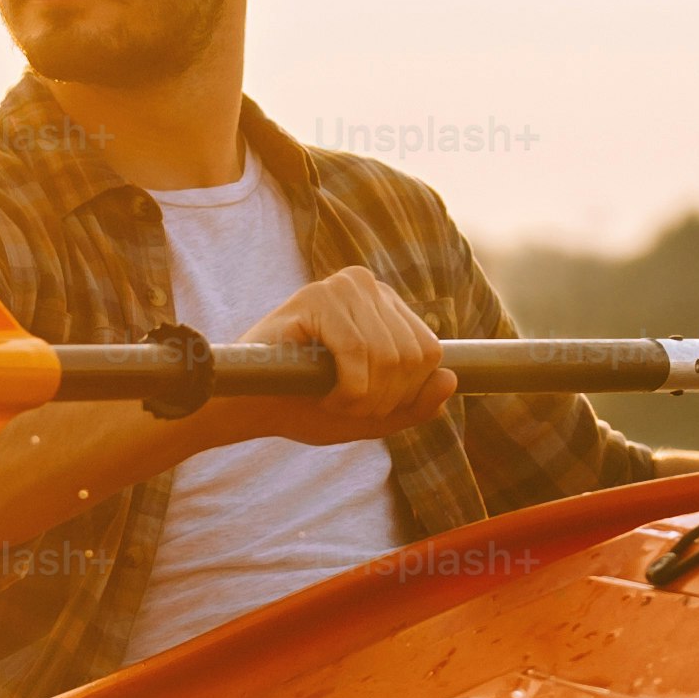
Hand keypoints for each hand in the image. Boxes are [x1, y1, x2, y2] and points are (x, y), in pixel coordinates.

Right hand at [235, 266, 458, 446]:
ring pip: (388, 357)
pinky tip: (324, 395)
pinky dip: (347, 390)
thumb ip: (415, 403)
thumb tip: (451, 380)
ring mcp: (341, 286)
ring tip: (332, 401)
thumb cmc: (306, 405)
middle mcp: (368, 285)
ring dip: (363, 398)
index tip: (368, 407)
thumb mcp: (372, 412)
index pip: (430, 352)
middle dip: (384, 399)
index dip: (405, 393)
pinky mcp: (316, 297)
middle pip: (413, 356)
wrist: (247, 407)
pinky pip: (357, 353)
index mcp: (385, 304)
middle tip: (347, 407)